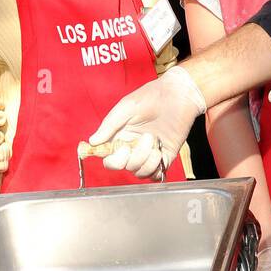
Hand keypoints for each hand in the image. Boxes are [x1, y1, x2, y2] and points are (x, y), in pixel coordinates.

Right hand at [89, 65, 205, 177]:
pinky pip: (157, 175)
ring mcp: (148, 154)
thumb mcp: (126, 108)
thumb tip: (93, 142)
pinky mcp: (165, 156)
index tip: (123, 149)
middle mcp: (133, 148)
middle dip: (136, 157)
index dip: (114, 161)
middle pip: (126, 167)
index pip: (110, 160)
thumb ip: (109, 125)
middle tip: (147, 137)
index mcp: (120, 138)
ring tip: (156, 144)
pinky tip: (160, 154)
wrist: (178, 94)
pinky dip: (157, 170)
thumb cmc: (151, 96)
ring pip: (140, 173)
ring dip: (148, 162)